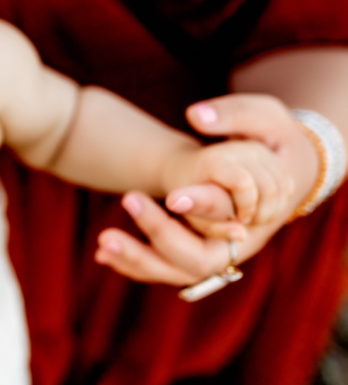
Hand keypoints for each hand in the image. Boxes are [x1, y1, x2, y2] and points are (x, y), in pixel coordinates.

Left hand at [95, 93, 319, 287]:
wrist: (284, 163)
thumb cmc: (275, 135)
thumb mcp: (266, 117)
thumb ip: (235, 115)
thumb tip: (196, 115)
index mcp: (260, 209)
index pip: (229, 217)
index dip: (203, 206)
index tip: (172, 196)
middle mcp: (240, 240)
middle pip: (201, 258)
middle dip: (163, 234)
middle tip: (129, 199)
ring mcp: (218, 249)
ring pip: (179, 269)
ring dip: (140, 259)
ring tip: (102, 243)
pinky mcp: (197, 248)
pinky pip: (165, 265)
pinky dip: (135, 262)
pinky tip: (100, 254)